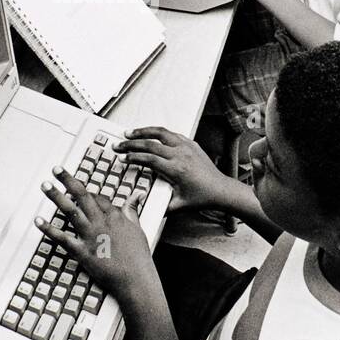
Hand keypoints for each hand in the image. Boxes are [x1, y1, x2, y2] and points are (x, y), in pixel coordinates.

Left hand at [36, 167, 156, 305]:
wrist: (136, 279)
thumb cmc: (139, 257)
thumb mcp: (138, 229)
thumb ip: (132, 211)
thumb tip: (136, 195)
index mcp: (115, 216)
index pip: (98, 198)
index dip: (87, 192)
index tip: (78, 188)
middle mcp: (101, 222)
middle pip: (82, 196)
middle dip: (68, 181)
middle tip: (56, 169)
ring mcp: (91, 236)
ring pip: (71, 211)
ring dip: (56, 196)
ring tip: (45, 185)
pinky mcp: (82, 252)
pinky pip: (62, 238)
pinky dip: (49, 229)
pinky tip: (38, 220)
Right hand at [115, 127, 230, 214]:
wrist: (220, 190)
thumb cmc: (201, 197)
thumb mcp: (179, 206)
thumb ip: (160, 207)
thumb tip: (143, 207)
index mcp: (176, 169)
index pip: (149, 158)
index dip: (133, 157)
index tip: (123, 158)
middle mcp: (180, 154)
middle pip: (151, 143)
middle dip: (132, 143)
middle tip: (119, 145)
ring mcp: (186, 147)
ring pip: (161, 133)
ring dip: (143, 131)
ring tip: (130, 132)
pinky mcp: (191, 144)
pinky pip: (172, 134)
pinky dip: (158, 132)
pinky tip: (150, 134)